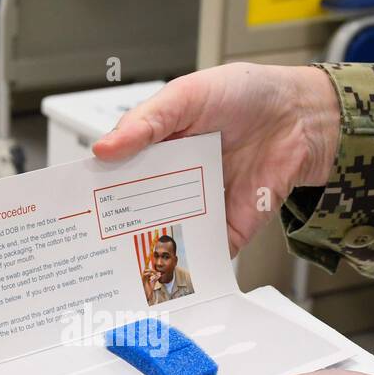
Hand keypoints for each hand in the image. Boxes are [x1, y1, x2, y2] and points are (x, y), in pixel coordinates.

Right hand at [93, 64, 340, 255]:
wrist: (302, 117)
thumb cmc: (246, 95)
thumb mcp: (187, 95)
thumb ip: (146, 122)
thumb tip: (104, 148)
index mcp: (156, 149)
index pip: (116, 175)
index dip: (94, 190)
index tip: (71, 206)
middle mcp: (173, 182)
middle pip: (136, 213)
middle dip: (114, 231)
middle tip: (89, 247)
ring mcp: (199, 209)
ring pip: (165, 238)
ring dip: (147, 254)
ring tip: (121, 272)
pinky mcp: (227, 230)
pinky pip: (205, 255)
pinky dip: (190, 269)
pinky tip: (170, 279)